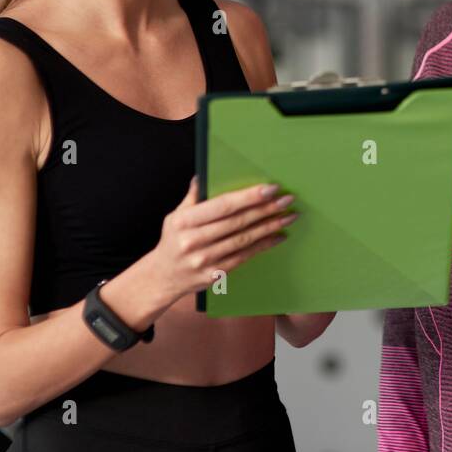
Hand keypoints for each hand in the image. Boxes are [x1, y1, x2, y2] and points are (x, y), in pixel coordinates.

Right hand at [151, 179, 296, 303]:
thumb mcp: (175, 216)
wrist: (163, 276)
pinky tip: (278, 236)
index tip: (270, 188)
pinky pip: (244, 256)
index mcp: (184, 221)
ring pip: (244, 239)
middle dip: (266, 209)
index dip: (249, 197)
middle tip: (288, 200)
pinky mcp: (215, 274)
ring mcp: (205, 259)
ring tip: (289, 216)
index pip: (223, 205)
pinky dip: (264, 245)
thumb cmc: (173, 241)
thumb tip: (205, 175)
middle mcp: (194, 240)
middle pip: (237, 222)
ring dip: (270, 226)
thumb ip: (193, 197)